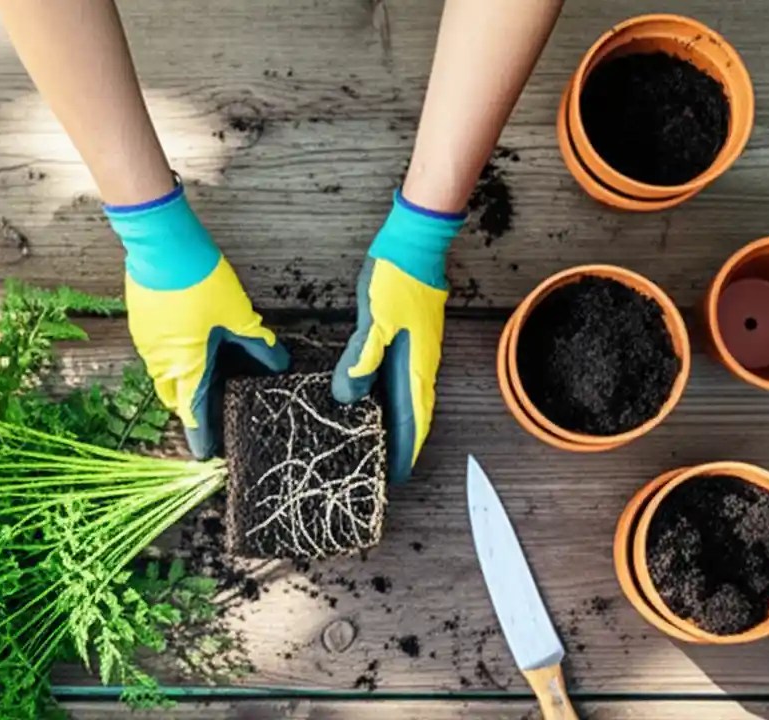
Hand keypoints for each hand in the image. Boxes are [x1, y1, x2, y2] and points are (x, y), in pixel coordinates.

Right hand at [108, 186, 288, 458]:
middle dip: (189, 405)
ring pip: (163, 372)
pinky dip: (172, 354)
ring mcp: (146, 340)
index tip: (206, 452)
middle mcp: (161, 359)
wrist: (161, 245)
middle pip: (173, 395)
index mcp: (186, 365)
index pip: (194, 410)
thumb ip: (258, 344)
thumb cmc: (200, 281)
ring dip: (180, 379)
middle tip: (208, 411)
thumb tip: (280, 364)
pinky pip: (156, 349)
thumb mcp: (238, 315)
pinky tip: (188, 341)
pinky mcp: (141, 320)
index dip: (201, 433)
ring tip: (202, 376)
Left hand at [333, 191, 463, 482]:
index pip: (413, 418)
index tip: (398, 475)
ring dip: (394, 422)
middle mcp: (420, 362)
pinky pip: (398, 378)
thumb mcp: (375, 320)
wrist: (415, 242)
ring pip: (405, 397)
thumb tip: (348, 396)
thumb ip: (361, 359)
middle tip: (385, 469)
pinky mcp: (406, 338)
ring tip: (377, 444)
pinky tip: (371, 400)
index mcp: (415, 364)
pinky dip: (387, 396)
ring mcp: (415, 350)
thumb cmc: (397, 277)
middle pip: (411, 414)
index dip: (405, 449)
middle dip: (400, 443)